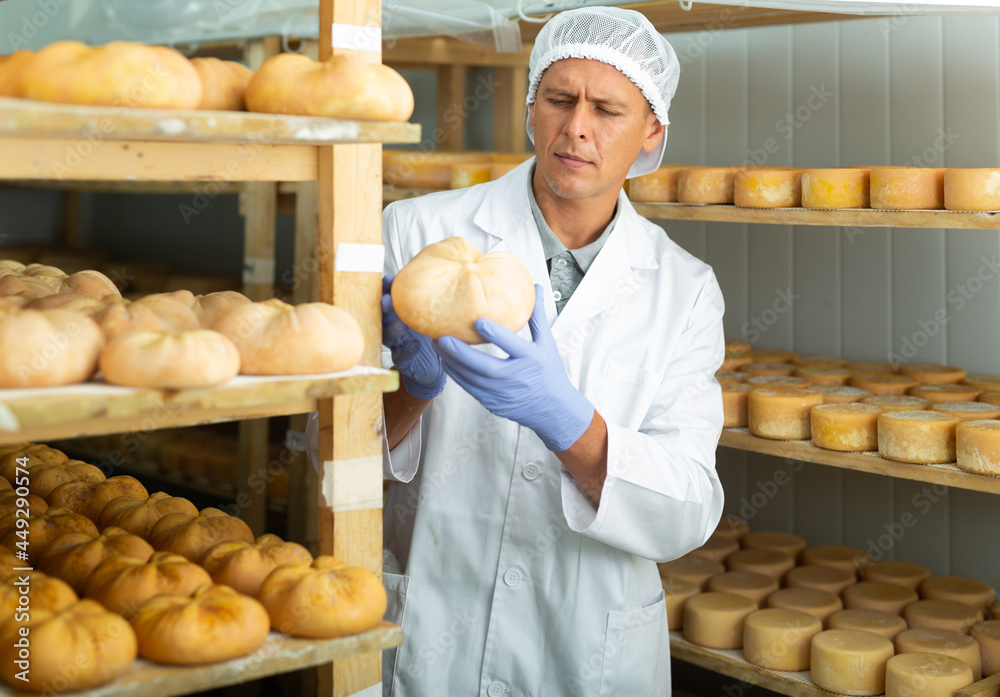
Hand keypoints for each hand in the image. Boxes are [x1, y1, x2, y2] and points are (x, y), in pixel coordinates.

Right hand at [382, 274, 445, 400]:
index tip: (389, 279)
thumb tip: (443, 268)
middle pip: (382, 315)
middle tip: (387, 300)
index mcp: (400, 312)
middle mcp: (394, 326)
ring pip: (387, 335)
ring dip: (392, 328)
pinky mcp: (402, 360)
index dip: (386, 289)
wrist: (438, 362)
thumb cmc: (437, 332)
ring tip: (401, 324)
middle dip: (383, 307)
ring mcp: (396, 344)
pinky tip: (414, 345)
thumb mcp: (436, 312)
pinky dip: (407, 350)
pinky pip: (401, 355)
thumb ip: (433, 296)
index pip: (389, 298)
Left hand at [433, 285, 593, 451]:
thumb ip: (537, 316)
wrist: (553, 409)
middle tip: (442, 337)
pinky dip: (457, 376)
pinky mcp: (494, 404)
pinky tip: (446, 362)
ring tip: (438, 346)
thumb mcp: (547, 343)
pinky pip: (471, 389)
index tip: (477, 321)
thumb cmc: (549, 371)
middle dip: (461, 353)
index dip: (496, 334)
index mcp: (532, 359)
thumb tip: (535, 287)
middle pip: (486, 367)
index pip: (512, 345)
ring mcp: (505, 394)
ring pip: (473, 380)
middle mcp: (518, 378)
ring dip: (453, 363)